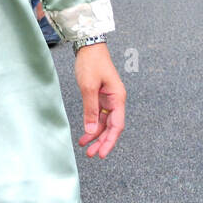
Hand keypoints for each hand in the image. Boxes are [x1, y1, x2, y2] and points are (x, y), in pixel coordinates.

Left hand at [74, 43, 124, 158]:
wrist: (88, 47)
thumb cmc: (91, 63)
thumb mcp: (88, 87)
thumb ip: (90, 109)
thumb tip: (90, 130)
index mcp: (118, 98)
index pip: (117, 125)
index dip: (110, 141)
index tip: (102, 153)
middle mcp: (115, 101)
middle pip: (112, 127)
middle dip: (103, 142)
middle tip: (92, 155)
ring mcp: (108, 100)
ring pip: (104, 124)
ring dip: (96, 136)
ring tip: (86, 148)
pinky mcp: (100, 98)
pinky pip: (98, 116)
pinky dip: (91, 126)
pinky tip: (84, 135)